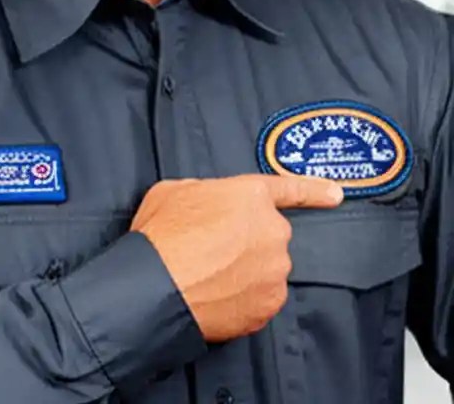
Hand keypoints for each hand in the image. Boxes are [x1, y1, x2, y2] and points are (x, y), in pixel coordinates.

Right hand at [130, 174, 343, 342]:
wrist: (157, 286)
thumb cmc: (161, 237)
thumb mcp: (172, 191)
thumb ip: (203, 191)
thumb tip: (207, 203)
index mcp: (250, 196)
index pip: (290, 189)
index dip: (314, 191)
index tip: (335, 194)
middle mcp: (272, 230)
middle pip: (267, 235)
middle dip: (244, 242)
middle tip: (210, 251)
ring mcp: (275, 269)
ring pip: (264, 268)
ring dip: (243, 271)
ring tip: (207, 276)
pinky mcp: (270, 303)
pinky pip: (260, 298)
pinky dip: (241, 298)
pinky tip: (214, 294)